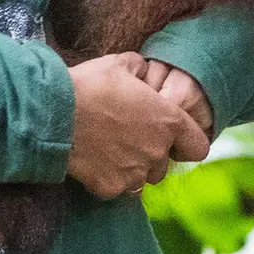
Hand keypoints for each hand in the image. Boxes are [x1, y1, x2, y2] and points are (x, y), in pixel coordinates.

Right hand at [65, 51, 211, 198]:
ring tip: (109, 150)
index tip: (174, 141)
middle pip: (164, 164)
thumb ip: (141, 69)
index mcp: (169, 121)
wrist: (53, 115)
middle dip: (150, 155)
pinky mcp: (111, 188)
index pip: (199, 147)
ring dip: (132, 168)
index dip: (187, 143)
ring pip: (142, 178)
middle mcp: (157, 151)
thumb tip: (143, 72)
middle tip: (127, 139)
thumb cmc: (90, 85)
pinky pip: (117, 188)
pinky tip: (94, 161)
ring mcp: (135, 172)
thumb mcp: (121, 65)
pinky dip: (108, 178)